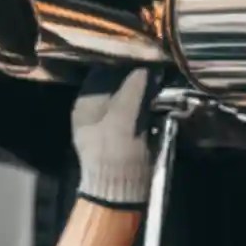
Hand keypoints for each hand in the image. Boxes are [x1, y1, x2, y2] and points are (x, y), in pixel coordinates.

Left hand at [71, 65, 160, 209]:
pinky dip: (150, 100)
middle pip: (117, 80)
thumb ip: (131, 91)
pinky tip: (160, 94)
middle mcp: (96, 109)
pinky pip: (140, 106)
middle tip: (156, 61)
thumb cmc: (113, 157)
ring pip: (131, 92)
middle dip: (136, 71)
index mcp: (85, 104)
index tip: (143, 51)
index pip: (103, 70)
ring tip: (160, 74)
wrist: (121, 195)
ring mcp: (113, 120)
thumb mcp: (121, 121)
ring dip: (145, 84)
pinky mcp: (130, 131)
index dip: (122, 60)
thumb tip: (145, 66)